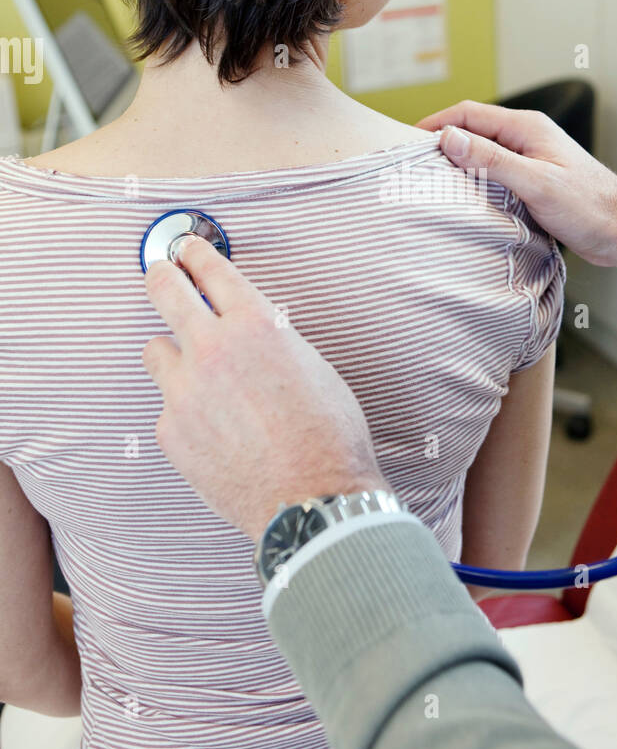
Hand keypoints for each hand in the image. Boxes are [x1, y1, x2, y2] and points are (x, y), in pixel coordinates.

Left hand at [142, 236, 384, 540]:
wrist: (312, 500)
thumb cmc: (329, 435)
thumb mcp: (314, 366)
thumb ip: (271, 341)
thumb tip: (247, 333)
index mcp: (256, 324)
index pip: (210, 269)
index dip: (195, 253)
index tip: (186, 248)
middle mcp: (212, 349)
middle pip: (164, 291)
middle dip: (162, 276)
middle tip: (161, 273)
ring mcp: (184, 391)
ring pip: (155, 350)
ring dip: (173, 354)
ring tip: (198, 375)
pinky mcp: (170, 430)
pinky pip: (168, 406)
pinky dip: (186, 412)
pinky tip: (217, 432)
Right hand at [419, 101, 616, 278]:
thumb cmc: (588, 207)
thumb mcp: (535, 183)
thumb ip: (492, 159)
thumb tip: (448, 137)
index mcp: (527, 127)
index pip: (469, 114)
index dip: (436, 123)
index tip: (407, 142)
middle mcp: (527, 137)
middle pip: (472, 131)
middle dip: (442, 142)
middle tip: (411, 163)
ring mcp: (530, 159)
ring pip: (482, 154)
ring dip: (458, 163)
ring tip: (429, 181)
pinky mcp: (532, 180)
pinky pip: (494, 173)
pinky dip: (474, 180)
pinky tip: (462, 198)